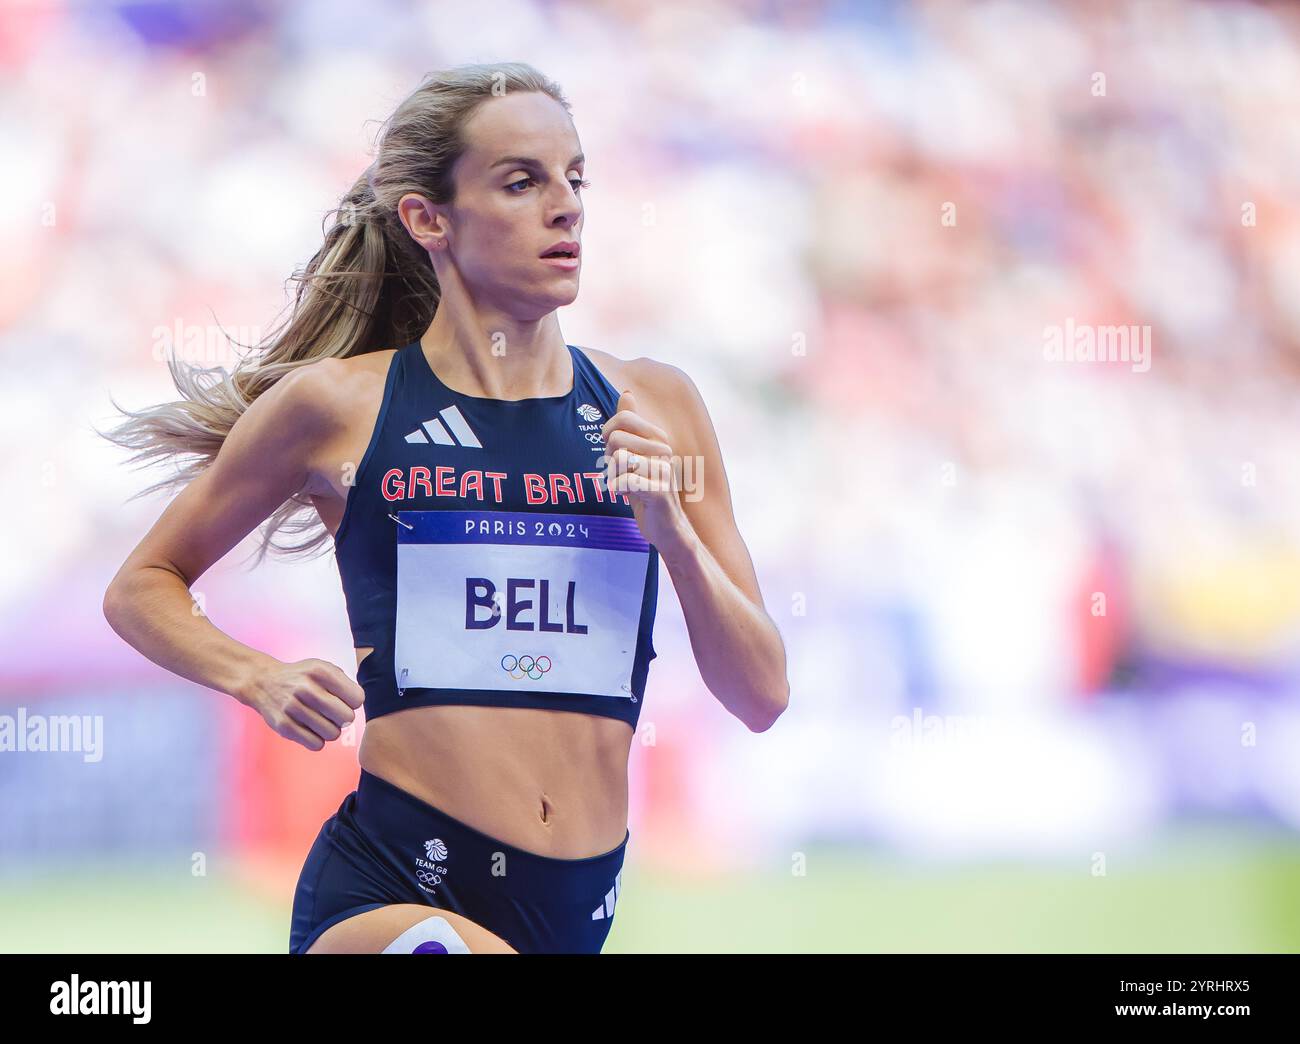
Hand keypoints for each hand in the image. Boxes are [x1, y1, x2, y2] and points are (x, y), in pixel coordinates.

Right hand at [240, 658, 364, 750]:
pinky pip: (316, 744)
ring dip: (331, 730)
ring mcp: (293, 707)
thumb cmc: (302, 677)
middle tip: (334, 714)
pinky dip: (317, 740)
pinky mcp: (283, 726)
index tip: (344, 700)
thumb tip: (358, 705)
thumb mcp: (323, 668)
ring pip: (333, 734)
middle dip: (344, 718)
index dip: (353, 702)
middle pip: (347, 718)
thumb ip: (344, 683)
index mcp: (321, 671)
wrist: (263, 682)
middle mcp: (306, 688)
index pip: (357, 698)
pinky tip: (310, 729)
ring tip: (321, 720)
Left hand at [600, 389, 690, 550]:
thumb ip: (630, 429)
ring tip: (623, 485)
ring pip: (620, 458)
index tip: (612, 454)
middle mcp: (662, 451)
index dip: (608, 436)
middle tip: (618, 474)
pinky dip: (618, 488)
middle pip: (616, 438)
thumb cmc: (647, 494)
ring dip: (614, 475)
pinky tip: (624, 495)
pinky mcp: (660, 491)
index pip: (622, 419)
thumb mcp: (634, 458)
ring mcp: (663, 470)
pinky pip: (627, 480)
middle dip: (609, 458)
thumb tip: (627, 393)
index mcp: (656, 441)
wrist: (668, 530)